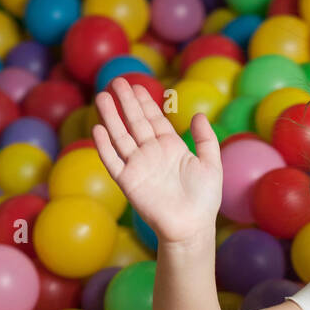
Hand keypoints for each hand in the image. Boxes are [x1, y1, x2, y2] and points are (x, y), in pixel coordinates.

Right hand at [91, 77, 222, 245]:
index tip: (136, 85)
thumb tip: (199, 114)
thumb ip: (206, 139)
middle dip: (126, 102)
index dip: (145, 102)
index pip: (154, 119)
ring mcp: (139, 167)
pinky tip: (98, 129)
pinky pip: (113, 162)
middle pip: (135, 122)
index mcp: (170, 147)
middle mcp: (152, 154)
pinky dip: (105, 147)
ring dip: (111, 118)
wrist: (192, 227)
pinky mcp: (129, 182)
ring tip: (103, 97)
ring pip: (121, 137)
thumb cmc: (204, 200)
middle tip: (117, 81)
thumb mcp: (211, 165)